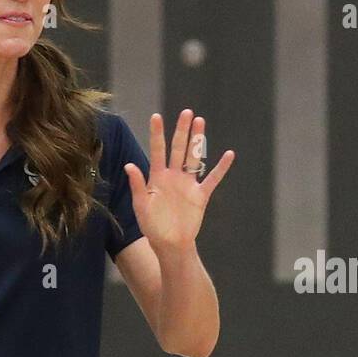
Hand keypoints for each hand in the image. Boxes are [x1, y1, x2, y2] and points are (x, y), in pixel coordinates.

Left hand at [123, 110, 234, 252]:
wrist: (170, 244)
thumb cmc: (152, 226)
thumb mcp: (141, 206)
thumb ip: (137, 185)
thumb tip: (129, 165)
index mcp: (157, 177)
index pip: (157, 150)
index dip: (157, 134)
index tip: (156, 116)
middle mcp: (173, 176)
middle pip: (179, 148)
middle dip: (182, 130)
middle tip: (186, 112)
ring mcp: (188, 184)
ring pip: (195, 157)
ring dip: (198, 140)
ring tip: (200, 122)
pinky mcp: (200, 195)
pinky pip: (212, 179)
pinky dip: (221, 168)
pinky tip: (228, 154)